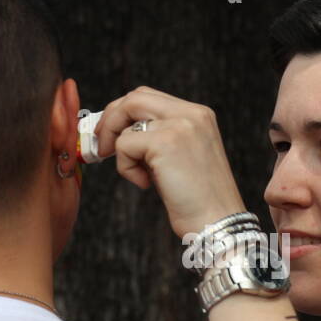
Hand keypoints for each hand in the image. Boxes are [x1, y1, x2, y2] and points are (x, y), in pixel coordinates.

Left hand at [94, 86, 247, 238]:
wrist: (217, 223)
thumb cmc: (197, 200)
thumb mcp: (181, 157)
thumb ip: (159, 137)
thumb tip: (120, 131)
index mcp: (199, 115)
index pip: (149, 97)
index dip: (123, 113)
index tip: (110, 135)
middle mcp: (192, 113)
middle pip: (134, 97)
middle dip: (110, 120)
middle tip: (102, 147)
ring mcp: (180, 125)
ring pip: (126, 115)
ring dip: (119, 147)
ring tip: (138, 174)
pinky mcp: (166, 142)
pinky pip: (124, 144)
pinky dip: (126, 167)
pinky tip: (146, 184)